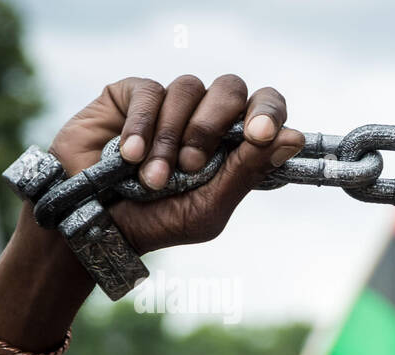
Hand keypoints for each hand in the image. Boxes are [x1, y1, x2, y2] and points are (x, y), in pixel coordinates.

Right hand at [48, 75, 304, 253]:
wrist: (98, 226)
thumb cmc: (159, 221)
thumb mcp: (209, 206)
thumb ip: (248, 171)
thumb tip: (295, 137)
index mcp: (235, 144)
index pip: (266, 107)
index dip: (268, 111)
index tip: (261, 133)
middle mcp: (205, 117)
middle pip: (230, 87)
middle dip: (214, 124)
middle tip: (193, 165)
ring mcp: (169, 104)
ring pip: (188, 88)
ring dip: (172, 138)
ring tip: (154, 179)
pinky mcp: (130, 95)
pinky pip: (149, 92)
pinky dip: (142, 126)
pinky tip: (129, 157)